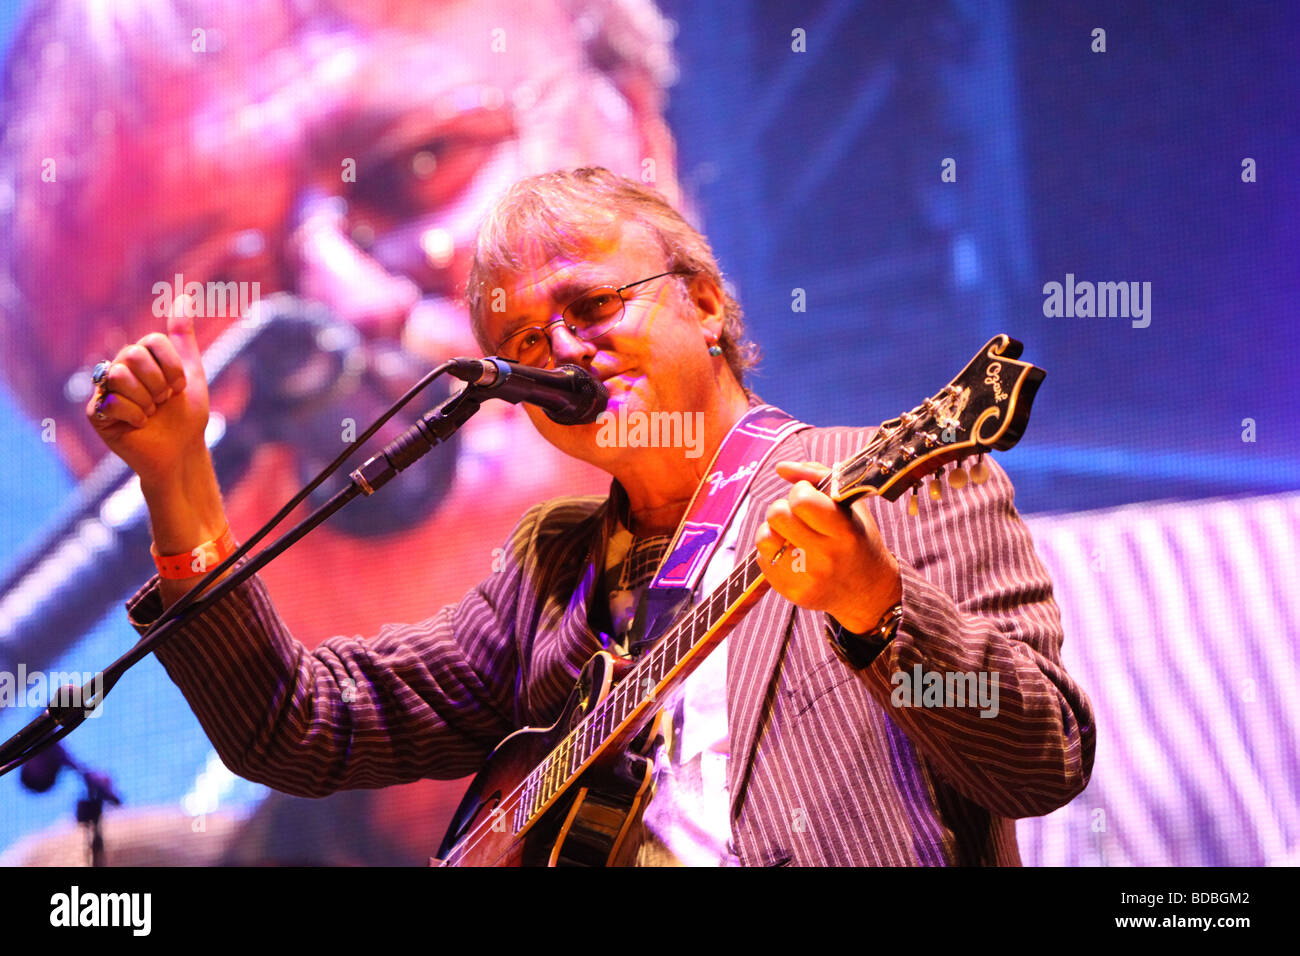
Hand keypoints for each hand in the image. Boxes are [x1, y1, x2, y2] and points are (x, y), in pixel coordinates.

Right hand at [85, 305, 208, 490]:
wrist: (183, 451)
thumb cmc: (186, 415)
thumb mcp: (191, 371)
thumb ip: (183, 336)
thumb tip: (183, 296)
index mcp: (139, 357)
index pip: (151, 341)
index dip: (172, 366)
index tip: (179, 387)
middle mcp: (117, 369)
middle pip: (132, 354)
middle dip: (159, 382)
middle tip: (164, 401)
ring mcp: (104, 391)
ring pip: (120, 376)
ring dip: (148, 399)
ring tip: (152, 413)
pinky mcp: (96, 414)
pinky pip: (112, 401)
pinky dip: (136, 415)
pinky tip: (140, 425)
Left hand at [755, 461, 902, 632]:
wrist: (867, 591)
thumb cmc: (857, 539)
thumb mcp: (850, 504)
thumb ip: (818, 476)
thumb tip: (781, 467)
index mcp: (845, 533)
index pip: (802, 500)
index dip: (801, 491)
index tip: (811, 496)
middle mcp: (826, 558)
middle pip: (777, 516)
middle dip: (784, 508)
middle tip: (798, 516)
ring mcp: (807, 578)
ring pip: (764, 537)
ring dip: (774, 530)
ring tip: (791, 534)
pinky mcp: (791, 592)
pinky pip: (762, 558)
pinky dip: (773, 551)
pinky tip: (792, 553)